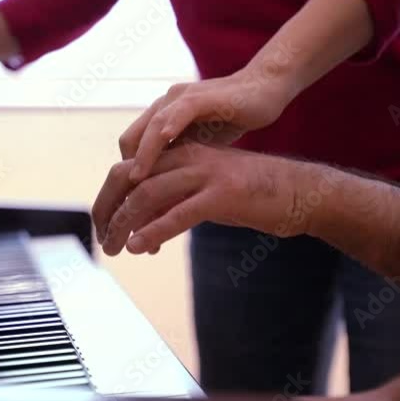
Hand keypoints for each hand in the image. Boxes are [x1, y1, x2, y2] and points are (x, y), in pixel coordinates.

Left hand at [92, 143, 325, 255]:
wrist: (298, 192)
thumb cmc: (251, 195)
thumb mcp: (204, 192)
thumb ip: (173, 201)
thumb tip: (141, 227)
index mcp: (181, 152)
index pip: (128, 170)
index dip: (108, 198)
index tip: (102, 226)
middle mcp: (188, 157)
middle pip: (129, 179)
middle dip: (107, 210)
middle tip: (101, 239)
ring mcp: (205, 173)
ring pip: (147, 196)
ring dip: (123, 225)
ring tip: (113, 248)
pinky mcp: (221, 195)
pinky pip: (177, 214)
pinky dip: (153, 232)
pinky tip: (139, 247)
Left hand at [119, 60, 298, 183]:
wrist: (264, 90)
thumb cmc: (231, 119)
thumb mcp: (199, 146)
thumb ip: (178, 163)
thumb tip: (160, 200)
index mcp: (160, 117)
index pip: (130, 149)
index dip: (124, 178)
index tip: (126, 204)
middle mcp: (165, 105)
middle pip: (131, 140)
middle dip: (124, 172)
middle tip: (124, 200)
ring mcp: (183, 99)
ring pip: (152, 128)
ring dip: (143, 155)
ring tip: (136, 181)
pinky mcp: (204, 97)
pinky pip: (182, 112)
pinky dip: (169, 128)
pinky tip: (164, 144)